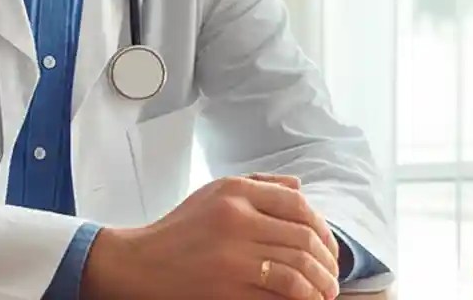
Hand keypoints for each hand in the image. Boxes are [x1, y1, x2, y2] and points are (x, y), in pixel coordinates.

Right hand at [82, 174, 340, 299]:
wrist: (139, 264)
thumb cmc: (179, 229)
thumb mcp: (213, 193)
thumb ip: (259, 185)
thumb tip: (300, 186)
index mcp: (234, 192)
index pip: (298, 205)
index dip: (323, 229)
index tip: (328, 248)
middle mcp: (236, 218)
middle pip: (303, 238)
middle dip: (327, 261)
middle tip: (333, 276)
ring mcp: (232, 255)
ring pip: (297, 268)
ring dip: (320, 284)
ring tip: (326, 293)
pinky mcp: (227, 287)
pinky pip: (279, 293)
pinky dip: (301, 298)